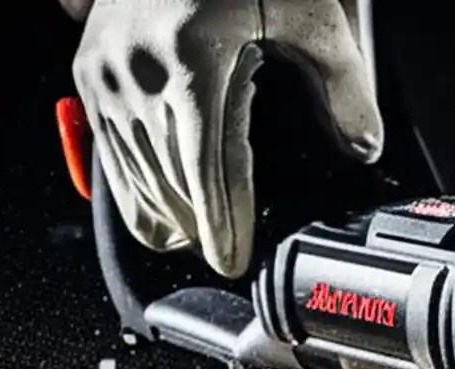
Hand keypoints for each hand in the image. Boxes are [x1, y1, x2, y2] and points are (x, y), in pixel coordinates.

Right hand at [71, 0, 383, 277]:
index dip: (222, 222)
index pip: (206, 167)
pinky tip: (156, 213)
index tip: (235, 258)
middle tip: (228, 255)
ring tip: (196, 243)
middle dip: (198, 225)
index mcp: (193, 59)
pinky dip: (130, 186)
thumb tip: (365, 146)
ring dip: (164, 213)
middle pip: (168, 177)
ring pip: (132, 169)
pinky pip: (106, 147)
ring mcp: (105, 69)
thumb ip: (345, 83)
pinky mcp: (89, 68)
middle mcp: (137, 69)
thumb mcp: (312, 13)